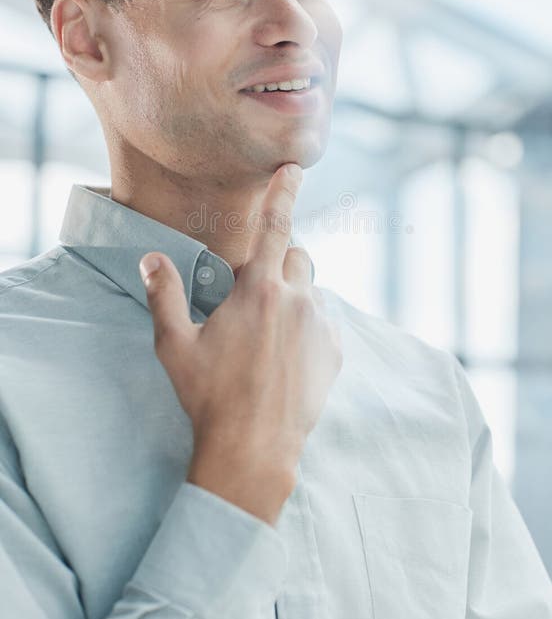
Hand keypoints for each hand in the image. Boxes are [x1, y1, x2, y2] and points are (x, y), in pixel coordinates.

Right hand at [139, 163, 342, 519]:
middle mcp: (296, 300)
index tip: (293, 168)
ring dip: (293, 297)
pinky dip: (309, 327)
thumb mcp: (175, 345)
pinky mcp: (334, 352)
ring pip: (312, 291)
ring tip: (268, 335)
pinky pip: (324, 323)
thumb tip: (151, 259)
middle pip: (297, 256)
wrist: (253, 450)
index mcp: (258, 290)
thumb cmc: (209, 397)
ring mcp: (320, 326)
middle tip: (254, 295)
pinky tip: (286, 358)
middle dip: (279, 262)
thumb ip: (164, 295)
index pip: (275, 226)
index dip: (284, 193)